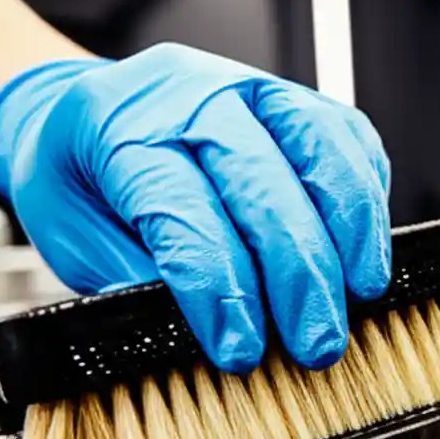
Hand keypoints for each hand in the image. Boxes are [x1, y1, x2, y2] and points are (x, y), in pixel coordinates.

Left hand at [0, 43, 391, 372]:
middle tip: (316, 343)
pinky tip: (364, 249)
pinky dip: (365, 197)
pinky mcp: (295, 98)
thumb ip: (133, 283)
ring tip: (361, 295)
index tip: (241, 350)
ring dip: (350, 230)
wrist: (82, 110)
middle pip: (263, 183)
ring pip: (322, 146)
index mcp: (117, 128)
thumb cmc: (77, 178)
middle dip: (298, 274)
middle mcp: (190, 95)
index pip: (182, 211)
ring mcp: (250, 88)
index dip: (219, 288)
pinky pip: (348, 138)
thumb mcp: (74, 240)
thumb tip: (203, 334)